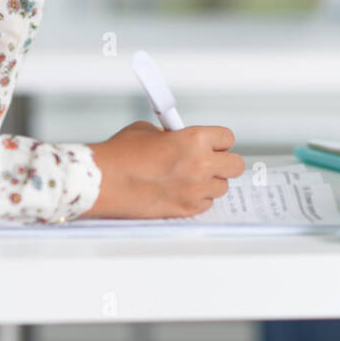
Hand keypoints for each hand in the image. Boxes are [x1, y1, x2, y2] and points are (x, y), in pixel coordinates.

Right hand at [83, 121, 245, 218]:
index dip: (218, 141)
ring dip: (209, 182)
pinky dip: (197, 198)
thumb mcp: (148, 131)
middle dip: (223, 162)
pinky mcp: (186, 209)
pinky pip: (205, 204)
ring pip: (221, 188)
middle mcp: (201, 165)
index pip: (227, 138)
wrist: (103, 181)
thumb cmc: (121, 155)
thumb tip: (180, 138)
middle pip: (235, 166)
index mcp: (195, 139)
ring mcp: (195, 190)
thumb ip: (172, 134)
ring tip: (189, 178)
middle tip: (210, 161)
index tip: (212, 143)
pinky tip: (180, 191)